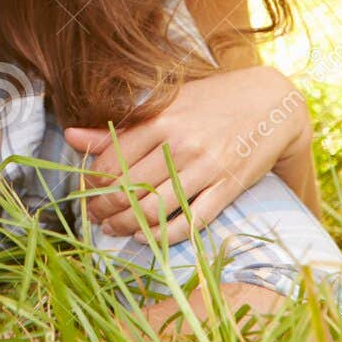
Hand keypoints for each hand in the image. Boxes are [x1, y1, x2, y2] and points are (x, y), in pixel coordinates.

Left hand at [64, 67, 312, 244]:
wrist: (270, 103)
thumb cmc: (210, 102)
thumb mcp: (165, 105)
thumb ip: (119, 127)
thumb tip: (71, 136)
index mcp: (160, 120)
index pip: (112, 160)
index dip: (92, 183)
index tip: (86, 192)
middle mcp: (181, 144)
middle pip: (129, 189)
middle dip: (105, 209)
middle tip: (96, 218)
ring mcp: (206, 168)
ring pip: (155, 209)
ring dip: (128, 226)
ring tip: (115, 230)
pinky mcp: (228, 187)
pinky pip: (192, 222)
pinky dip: (166, 236)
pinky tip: (148, 239)